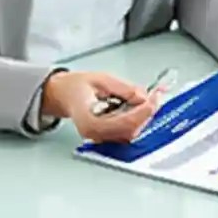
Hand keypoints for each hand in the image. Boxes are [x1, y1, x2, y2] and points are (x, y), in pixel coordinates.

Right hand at [42, 71, 162, 142]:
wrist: (62, 94)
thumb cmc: (75, 86)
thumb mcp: (101, 79)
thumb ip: (124, 89)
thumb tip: (143, 97)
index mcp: (89, 120)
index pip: (123, 123)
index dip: (142, 112)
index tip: (153, 100)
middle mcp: (94, 133)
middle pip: (129, 131)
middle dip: (145, 114)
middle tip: (155, 97)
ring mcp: (99, 137)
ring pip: (129, 134)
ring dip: (143, 118)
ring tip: (148, 100)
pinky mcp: (105, 136)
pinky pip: (125, 132)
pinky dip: (136, 120)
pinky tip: (140, 108)